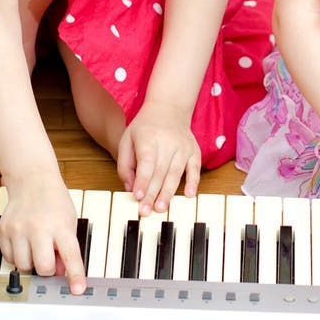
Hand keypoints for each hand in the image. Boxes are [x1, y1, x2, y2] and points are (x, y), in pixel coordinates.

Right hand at [0, 173, 85, 294]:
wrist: (32, 180)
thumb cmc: (53, 200)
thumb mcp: (69, 220)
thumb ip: (66, 247)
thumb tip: (60, 273)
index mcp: (60, 225)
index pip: (70, 255)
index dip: (75, 275)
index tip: (78, 289)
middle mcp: (39, 227)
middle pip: (43, 267)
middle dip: (47, 268)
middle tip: (49, 257)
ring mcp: (19, 229)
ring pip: (23, 267)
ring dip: (31, 263)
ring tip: (35, 246)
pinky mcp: (4, 231)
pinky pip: (9, 259)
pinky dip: (17, 256)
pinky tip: (23, 241)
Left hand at [117, 99, 201, 215]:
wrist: (168, 107)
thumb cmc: (145, 127)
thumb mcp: (127, 139)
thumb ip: (124, 164)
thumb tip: (130, 187)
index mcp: (148, 138)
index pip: (146, 162)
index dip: (143, 180)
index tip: (138, 196)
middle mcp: (167, 142)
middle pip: (160, 172)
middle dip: (152, 194)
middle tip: (145, 212)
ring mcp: (183, 147)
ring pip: (175, 173)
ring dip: (168, 193)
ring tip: (160, 209)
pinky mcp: (194, 151)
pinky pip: (195, 168)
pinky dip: (193, 182)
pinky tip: (189, 195)